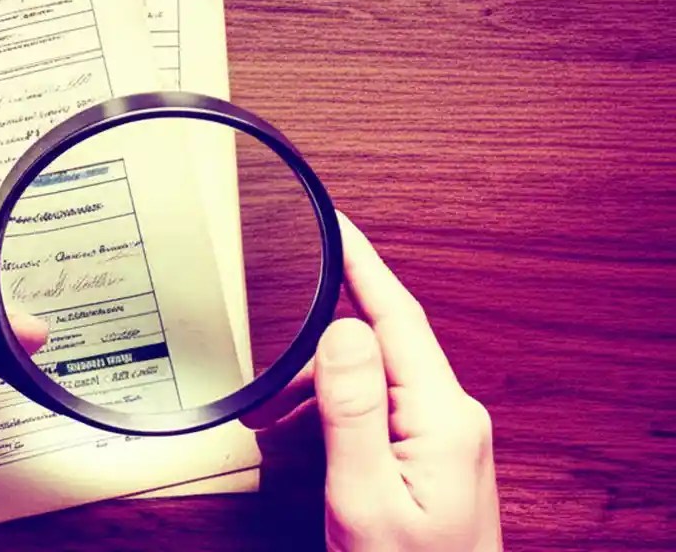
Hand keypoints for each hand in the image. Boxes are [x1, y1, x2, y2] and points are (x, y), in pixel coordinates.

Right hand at [245, 214, 501, 551]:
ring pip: (369, 384)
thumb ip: (352, 410)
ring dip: (318, 397)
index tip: (336, 221)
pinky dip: (333, 420)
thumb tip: (341, 330)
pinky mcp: (431, 456)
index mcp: (442, 416)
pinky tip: (304, 443)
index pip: (397, 316)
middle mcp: (450, 417)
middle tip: (269, 385)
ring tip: (275, 429)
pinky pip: (375, 414)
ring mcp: (443, 437)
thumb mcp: (363, 497)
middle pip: (375, 350)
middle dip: (315, 358)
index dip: (363, 263)